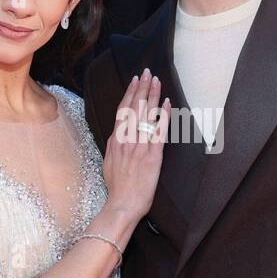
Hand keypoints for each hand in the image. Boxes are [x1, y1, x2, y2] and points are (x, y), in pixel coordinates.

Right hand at [103, 68, 169, 220]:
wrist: (122, 205)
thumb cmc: (117, 187)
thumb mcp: (109, 162)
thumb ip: (114, 145)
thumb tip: (117, 133)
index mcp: (116, 141)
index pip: (123, 110)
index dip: (130, 93)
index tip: (135, 80)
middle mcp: (126, 140)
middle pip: (134, 108)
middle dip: (142, 88)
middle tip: (148, 72)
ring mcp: (139, 147)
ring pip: (146, 116)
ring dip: (153, 96)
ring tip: (157, 81)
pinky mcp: (152, 156)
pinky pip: (159, 132)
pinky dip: (163, 116)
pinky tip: (167, 104)